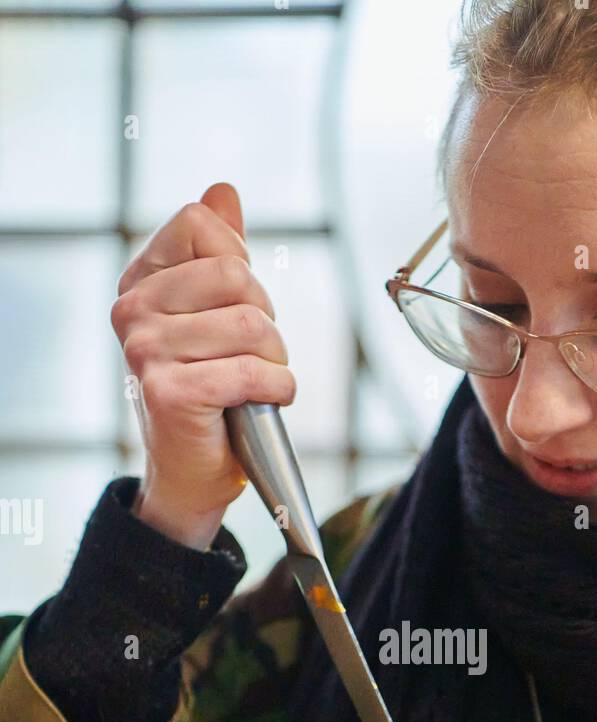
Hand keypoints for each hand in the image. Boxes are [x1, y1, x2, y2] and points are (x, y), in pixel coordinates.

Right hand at [111, 181, 296, 548]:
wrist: (193, 470)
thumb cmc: (211, 389)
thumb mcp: (215, 312)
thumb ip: (218, 251)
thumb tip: (222, 191)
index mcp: (141, 280)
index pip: (201, 224)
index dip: (241, 264)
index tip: (236, 307)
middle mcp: (132, 310)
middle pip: (235, 274)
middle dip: (265, 318)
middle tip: (252, 354)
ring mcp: (145, 350)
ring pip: (251, 325)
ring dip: (275, 360)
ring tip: (256, 383)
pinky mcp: (169, 392)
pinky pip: (251, 371)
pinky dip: (277, 389)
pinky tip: (265, 402)